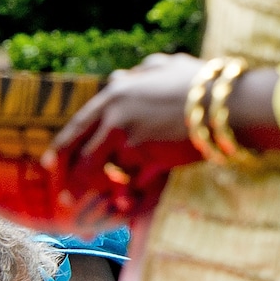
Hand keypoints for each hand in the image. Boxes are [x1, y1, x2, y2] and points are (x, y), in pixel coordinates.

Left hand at [46, 53, 213, 208]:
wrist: (228, 104)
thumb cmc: (206, 84)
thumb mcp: (170, 67)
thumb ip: (142, 72)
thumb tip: (122, 74)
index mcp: (117, 91)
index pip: (78, 124)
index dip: (62, 148)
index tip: (51, 165)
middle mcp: (114, 110)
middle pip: (75, 149)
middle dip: (64, 176)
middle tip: (62, 197)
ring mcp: (127, 132)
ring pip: (95, 170)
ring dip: (89, 193)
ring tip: (88, 213)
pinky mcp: (144, 153)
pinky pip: (128, 182)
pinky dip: (127, 197)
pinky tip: (126, 209)